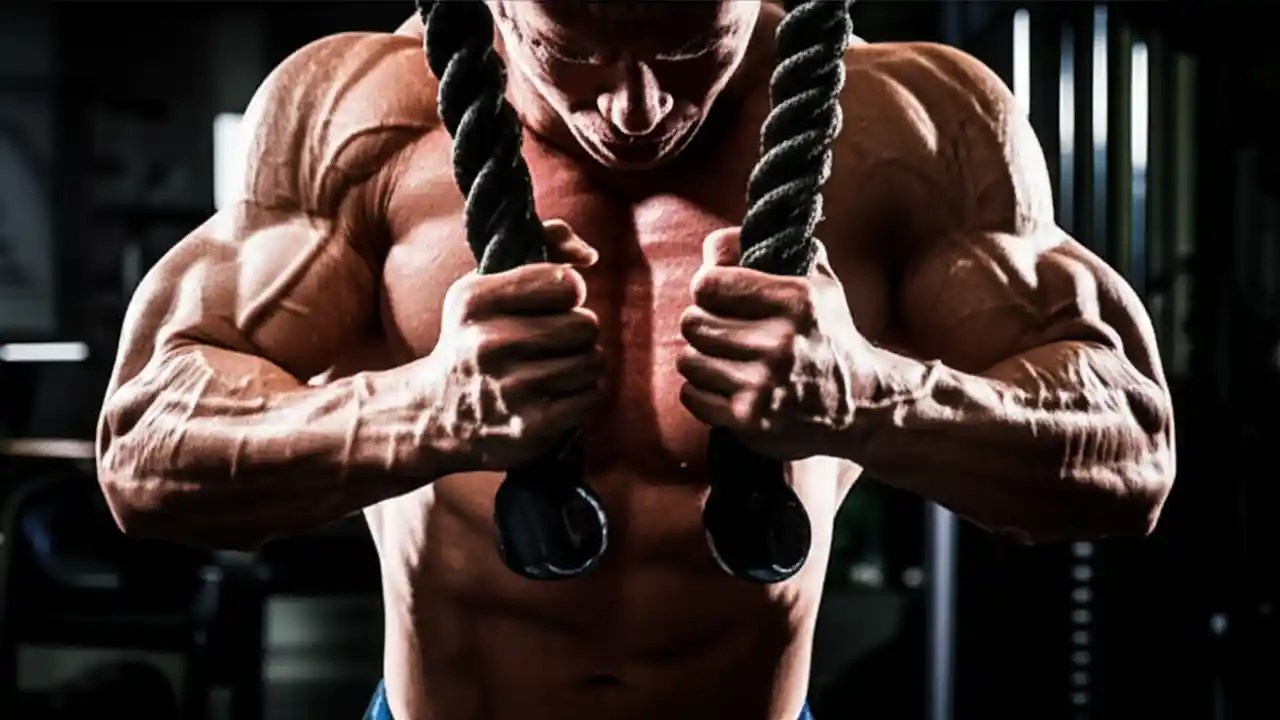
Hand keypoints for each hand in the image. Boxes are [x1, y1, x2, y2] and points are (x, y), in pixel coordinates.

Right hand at [415, 220, 603, 471]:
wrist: (437, 414)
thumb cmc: (474, 339)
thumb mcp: (487, 285)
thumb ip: (542, 244)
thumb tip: (588, 254)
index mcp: (475, 300)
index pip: (565, 283)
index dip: (568, 293)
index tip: (550, 305)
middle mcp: (488, 343)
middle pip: (585, 325)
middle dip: (577, 332)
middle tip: (553, 343)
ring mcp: (510, 389)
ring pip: (592, 362)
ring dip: (581, 366)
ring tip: (552, 370)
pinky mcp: (530, 427)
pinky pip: (590, 398)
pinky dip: (581, 396)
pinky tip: (553, 396)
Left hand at [677, 228, 874, 460]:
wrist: (860, 405)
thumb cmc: (828, 335)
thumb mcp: (815, 283)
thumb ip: (768, 251)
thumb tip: (714, 244)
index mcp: (796, 300)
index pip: (708, 283)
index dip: (706, 287)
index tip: (717, 295)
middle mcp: (779, 343)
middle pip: (692, 322)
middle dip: (702, 324)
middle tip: (720, 330)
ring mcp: (763, 385)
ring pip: (688, 360)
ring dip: (701, 358)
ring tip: (725, 359)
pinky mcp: (749, 420)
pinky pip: (691, 395)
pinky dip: (701, 391)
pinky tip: (726, 386)